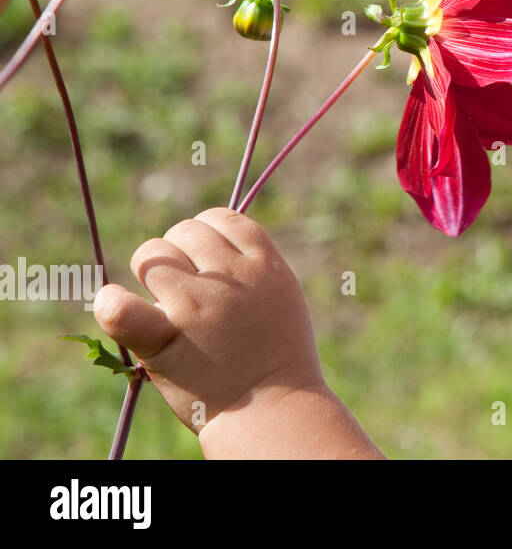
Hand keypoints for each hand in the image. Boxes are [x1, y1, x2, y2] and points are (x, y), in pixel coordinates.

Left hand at [93, 207, 324, 435]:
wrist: (274, 410)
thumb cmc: (279, 356)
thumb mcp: (282, 295)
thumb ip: (252, 266)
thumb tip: (208, 245)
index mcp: (265, 263)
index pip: (221, 219)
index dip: (205, 232)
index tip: (201, 257)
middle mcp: (231, 276)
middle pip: (185, 231)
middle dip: (176, 251)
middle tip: (181, 286)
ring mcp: (196, 305)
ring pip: (151, 256)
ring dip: (150, 274)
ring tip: (162, 303)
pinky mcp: (165, 339)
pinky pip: (121, 308)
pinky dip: (111, 303)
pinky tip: (113, 305)